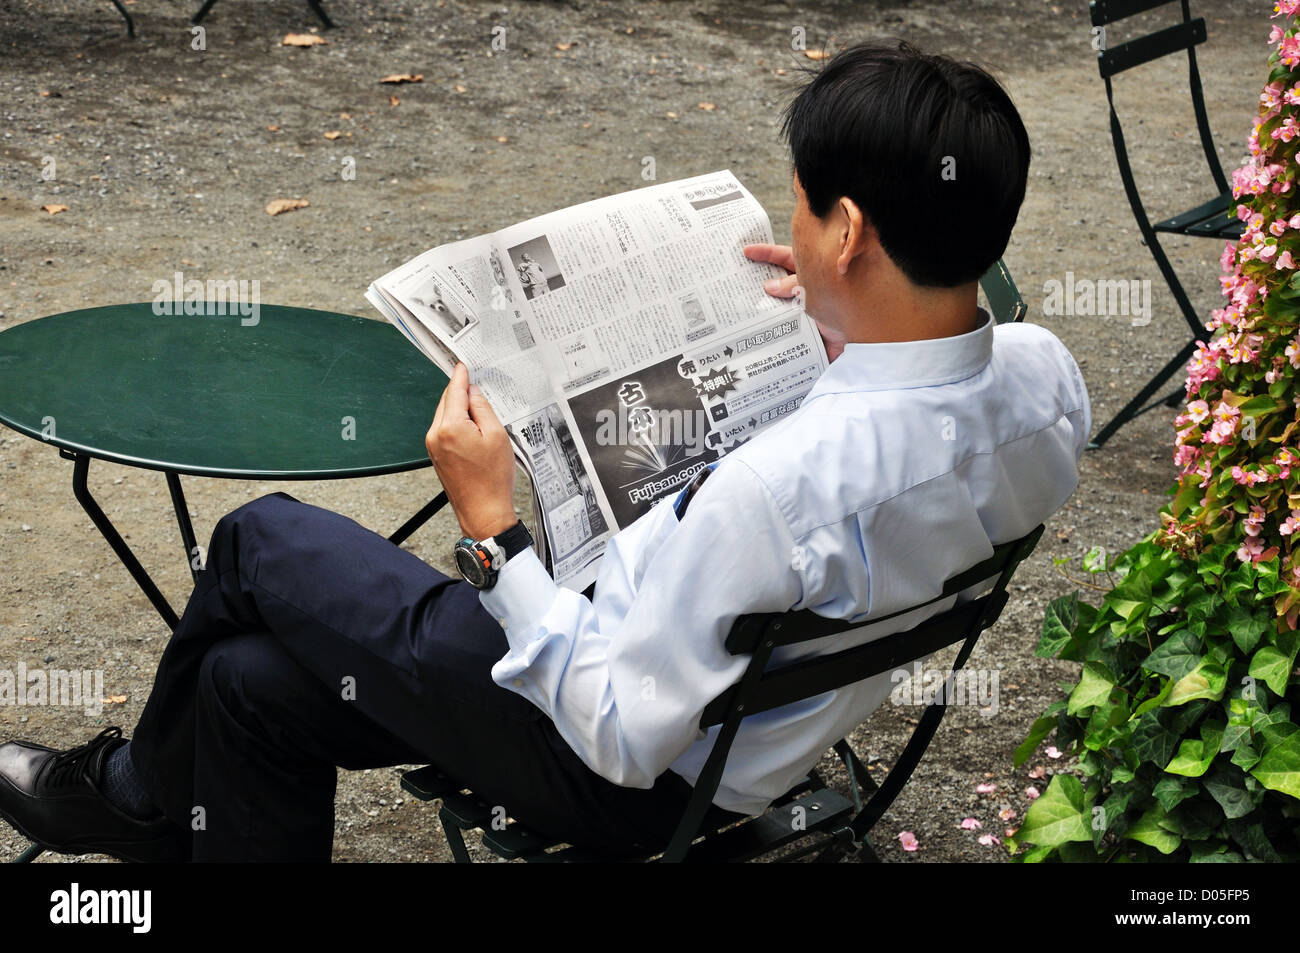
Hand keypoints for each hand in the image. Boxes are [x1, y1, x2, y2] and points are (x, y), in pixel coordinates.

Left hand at [426, 363, 518, 540]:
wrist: (483, 511)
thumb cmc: (492, 479)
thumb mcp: (497, 435)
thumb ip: (482, 408)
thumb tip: (473, 392)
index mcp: (450, 426)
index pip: (455, 391)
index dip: (461, 376)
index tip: (463, 364)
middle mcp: (436, 434)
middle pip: (447, 401)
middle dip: (460, 391)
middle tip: (473, 380)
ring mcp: (433, 446)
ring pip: (445, 415)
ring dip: (459, 408)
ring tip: (480, 409)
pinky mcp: (435, 456)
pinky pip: (444, 429)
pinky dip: (456, 422)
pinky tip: (472, 426)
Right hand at [743, 242, 845, 361]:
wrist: (868, 341)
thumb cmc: (851, 307)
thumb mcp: (819, 288)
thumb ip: (795, 284)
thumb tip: (768, 286)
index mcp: (813, 274)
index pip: (787, 258)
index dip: (767, 253)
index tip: (746, 251)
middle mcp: (807, 292)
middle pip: (776, 284)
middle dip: (756, 284)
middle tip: (732, 281)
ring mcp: (804, 315)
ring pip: (775, 311)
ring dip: (759, 312)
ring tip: (736, 312)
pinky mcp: (804, 337)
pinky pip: (781, 336)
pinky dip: (767, 338)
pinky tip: (750, 340)